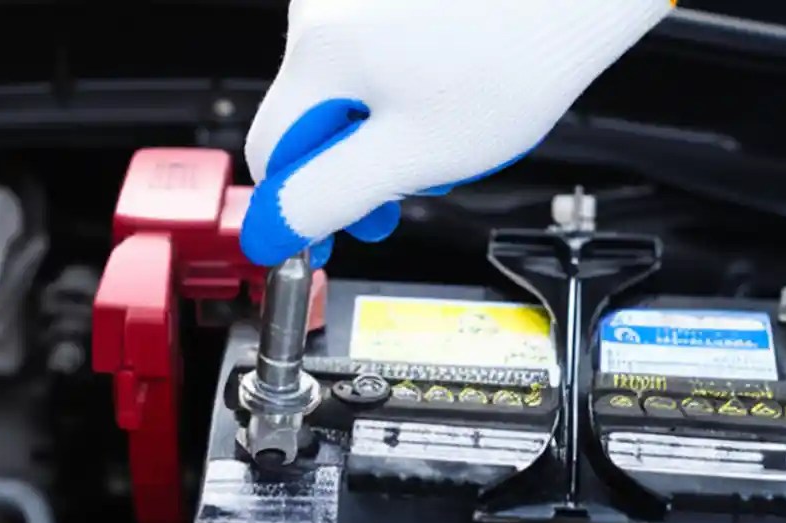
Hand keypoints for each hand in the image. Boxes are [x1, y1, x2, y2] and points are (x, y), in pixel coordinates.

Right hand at [239, 0, 673, 267]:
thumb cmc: (514, 59)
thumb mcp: (413, 155)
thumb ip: (332, 195)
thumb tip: (272, 228)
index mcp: (318, 51)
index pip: (271, 153)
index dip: (299, 207)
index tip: (329, 237)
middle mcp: (324, 9)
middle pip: (311, 121)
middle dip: (353, 171)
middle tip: (397, 203)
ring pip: (347, 93)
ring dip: (383, 134)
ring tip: (444, 142)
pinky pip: (375, 59)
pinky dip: (402, 95)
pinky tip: (448, 101)